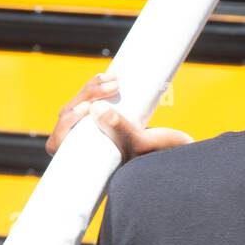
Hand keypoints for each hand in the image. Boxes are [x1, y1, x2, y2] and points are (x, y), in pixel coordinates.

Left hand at [45, 73, 193, 161]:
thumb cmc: (162, 160)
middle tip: (111, 84)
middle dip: (87, 96)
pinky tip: (109, 79)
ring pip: (84, 108)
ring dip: (94, 90)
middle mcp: (91, 151)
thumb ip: (121, 129)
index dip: (66, 122)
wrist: (184, 160)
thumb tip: (95, 109)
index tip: (88, 108)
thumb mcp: (143, 145)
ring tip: (114, 79)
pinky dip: (100, 90)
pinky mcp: (114, 124)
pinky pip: (98, 104)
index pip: (60, 142)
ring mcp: (101, 137)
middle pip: (72, 118)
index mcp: (90, 164)